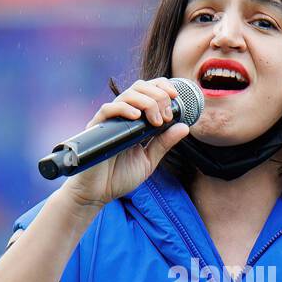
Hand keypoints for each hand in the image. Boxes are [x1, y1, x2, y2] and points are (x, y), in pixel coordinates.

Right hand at [62, 77, 191, 208]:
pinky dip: (123, 108)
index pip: (147, 91)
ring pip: (126, 94)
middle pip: (139, 87)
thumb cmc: (119, 177)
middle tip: (166, 115)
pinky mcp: (96, 128)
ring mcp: (109, 121)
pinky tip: (136, 116)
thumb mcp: (149, 160)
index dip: (162, 87)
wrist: (97, 194)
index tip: (176, 97)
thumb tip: (185, 127)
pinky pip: (107, 109)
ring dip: (146, 102)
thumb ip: (164, 143)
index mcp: (135, 120)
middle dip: (158, 95)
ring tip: (155, 121)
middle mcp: (122, 116)